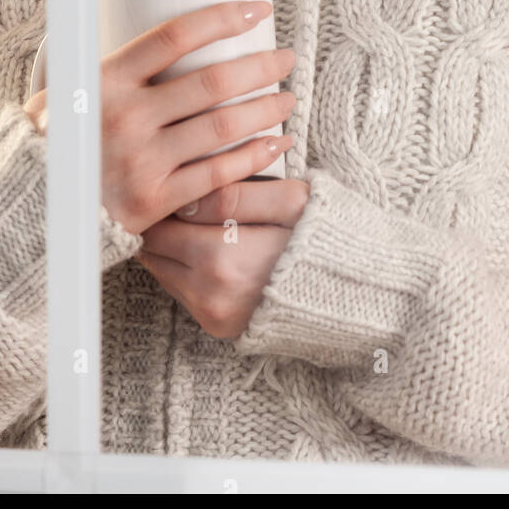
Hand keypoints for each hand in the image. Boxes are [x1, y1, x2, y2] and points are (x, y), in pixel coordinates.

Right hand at [23, 0, 297, 235]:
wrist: (27, 214)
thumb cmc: (52, 144)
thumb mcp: (65, 91)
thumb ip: (107, 64)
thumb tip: (146, 25)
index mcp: (104, 80)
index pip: (175, 36)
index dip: (223, 18)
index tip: (258, 10)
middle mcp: (125, 117)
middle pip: (212, 81)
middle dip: (261, 66)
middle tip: (287, 58)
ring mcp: (141, 161)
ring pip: (222, 125)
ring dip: (266, 108)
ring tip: (287, 98)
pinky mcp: (154, 201)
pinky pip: (217, 173)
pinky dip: (253, 155)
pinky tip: (276, 143)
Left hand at [137, 168, 310, 338]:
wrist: (354, 294)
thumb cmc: (323, 239)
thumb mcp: (291, 201)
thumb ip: (235, 194)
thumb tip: (187, 196)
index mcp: (221, 257)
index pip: (160, 222)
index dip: (165, 197)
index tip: (177, 181)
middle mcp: (208, 292)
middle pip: (154, 248)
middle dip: (164, 222)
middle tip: (185, 199)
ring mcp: (211, 314)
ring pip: (163, 269)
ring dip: (173, 246)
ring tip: (201, 224)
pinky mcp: (217, 327)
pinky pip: (181, 291)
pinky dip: (187, 268)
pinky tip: (213, 249)